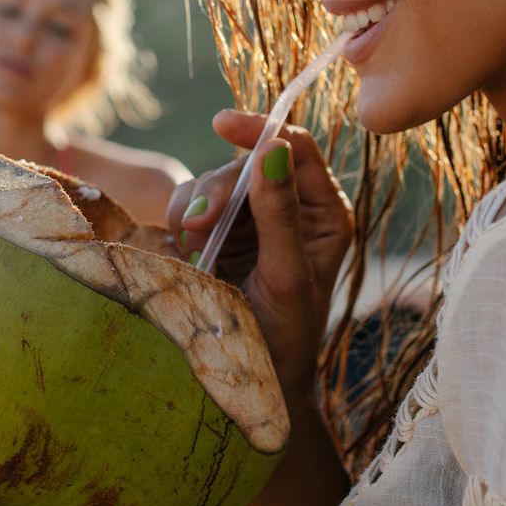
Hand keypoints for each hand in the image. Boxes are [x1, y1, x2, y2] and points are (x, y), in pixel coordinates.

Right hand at [167, 111, 352, 393]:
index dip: (261, 129)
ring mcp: (253, 220)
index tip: (222, 124)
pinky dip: (181, 220)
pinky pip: (191, 204)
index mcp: (325, 213)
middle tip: (196, 226)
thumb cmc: (284, 338)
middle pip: (247, 163)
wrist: (255, 382)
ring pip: (214, 182)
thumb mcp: (286, 276)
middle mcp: (291, 208)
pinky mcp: (220, 234)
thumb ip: (279, 214)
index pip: (297, 147)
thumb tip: (273, 148)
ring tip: (193, 248)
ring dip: (195, 207)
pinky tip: (188, 250)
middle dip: (217, 188)